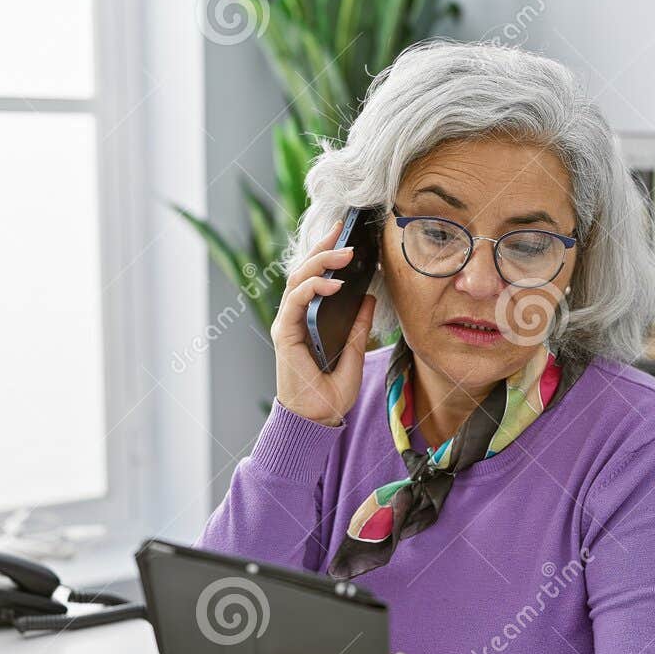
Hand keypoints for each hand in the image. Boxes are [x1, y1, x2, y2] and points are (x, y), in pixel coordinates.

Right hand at [271, 218, 376, 426]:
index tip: (344, 233)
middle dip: (323, 248)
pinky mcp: (284, 334)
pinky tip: (334, 284)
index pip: (315, 278)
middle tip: (345, 232)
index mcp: (308, 319)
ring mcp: (288, 324)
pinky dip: (313, 288)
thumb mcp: (354, 354)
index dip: (326, 253)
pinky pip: (296, 301)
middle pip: (304, 271)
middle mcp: (294, 318)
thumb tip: (370, 297)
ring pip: (298, 279)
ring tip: (346, 254)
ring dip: (321, 262)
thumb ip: (358, 326)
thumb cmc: (331, 394)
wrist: (317, 421)